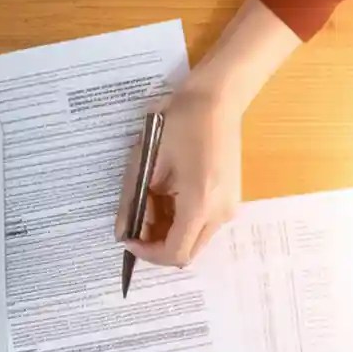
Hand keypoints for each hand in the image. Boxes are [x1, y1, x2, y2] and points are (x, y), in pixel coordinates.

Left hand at [113, 0, 301, 267]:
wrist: (218, 98)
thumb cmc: (181, 122)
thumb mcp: (147, 161)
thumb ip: (132, 201)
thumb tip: (122, 232)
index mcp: (200, 204)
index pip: (174, 253)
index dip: (147, 253)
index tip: (129, 237)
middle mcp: (220, 213)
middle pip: (186, 252)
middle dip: (157, 243)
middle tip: (139, 216)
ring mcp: (229, 207)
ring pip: (194, 238)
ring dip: (168, 229)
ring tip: (153, 196)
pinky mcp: (230, 198)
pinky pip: (202, 223)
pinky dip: (181, 218)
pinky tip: (169, 192)